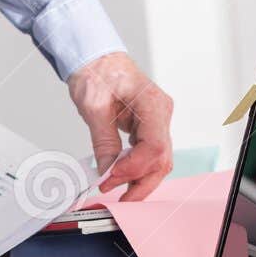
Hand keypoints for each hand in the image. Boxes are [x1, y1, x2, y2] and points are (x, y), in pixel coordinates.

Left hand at [67, 52, 174, 200]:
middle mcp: (160, 113)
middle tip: (116, 195)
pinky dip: (135, 169)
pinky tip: (120, 176)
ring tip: (115, 189)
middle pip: (161, 159)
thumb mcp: (94, 107)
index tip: (111, 177)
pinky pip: (148, 154)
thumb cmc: (97, 73)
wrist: (97, 61)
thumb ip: (103, 142)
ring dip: (139, 179)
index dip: (134, 168)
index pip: (154, 147)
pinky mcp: (148, 127)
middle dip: (139, 182)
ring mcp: (157, 121)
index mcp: (152, 104)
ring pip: (158, 160)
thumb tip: (106, 170)